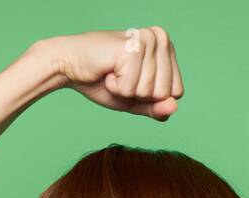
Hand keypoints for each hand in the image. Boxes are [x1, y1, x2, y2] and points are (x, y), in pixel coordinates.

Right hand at [39, 28, 182, 119]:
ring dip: (126, 90)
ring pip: (149, 92)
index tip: (133, 81)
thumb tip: (173, 108)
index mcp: (166, 47)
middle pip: (165, 93)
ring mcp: (146, 40)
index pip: (177, 92)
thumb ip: (157, 108)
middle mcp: (160, 38)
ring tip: (114, 72)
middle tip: (121, 76)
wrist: (70, 67)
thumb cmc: (103, 81)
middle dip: (140, 94)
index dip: (152, 98)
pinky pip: (131, 89)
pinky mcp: (131, 48)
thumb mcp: (136, 101)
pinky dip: (116, 87)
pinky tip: (108, 71)